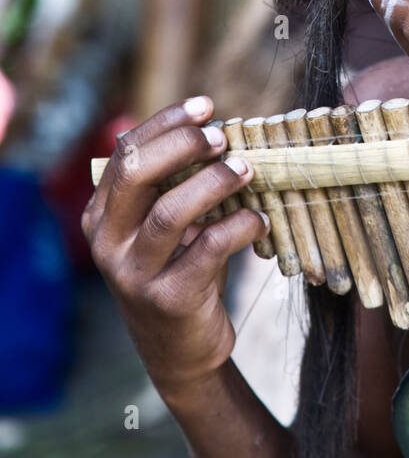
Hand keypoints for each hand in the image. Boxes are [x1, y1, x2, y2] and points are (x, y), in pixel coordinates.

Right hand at [81, 96, 267, 396]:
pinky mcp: (168, 299)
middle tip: (222, 137)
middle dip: (183, 145)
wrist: (179, 350)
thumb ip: (173, 184)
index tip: (206, 107)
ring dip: (216, 183)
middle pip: (136, 174)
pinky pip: (208, 248)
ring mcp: (134, 273)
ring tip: (247, 170)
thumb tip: (216, 126)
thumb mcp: (165, 225)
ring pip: (171, 212)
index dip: (167, 123)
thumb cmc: (179, 268)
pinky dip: (240, 226)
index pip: (125, 153)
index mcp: (101, 215)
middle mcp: (107, 242)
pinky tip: (259, 219)